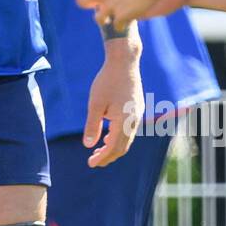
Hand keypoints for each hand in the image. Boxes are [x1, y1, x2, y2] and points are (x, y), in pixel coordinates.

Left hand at [74, 0, 177, 34]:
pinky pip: (117, 26)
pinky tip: (126, 19)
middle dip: (87, 2)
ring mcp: (111, 6)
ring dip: (103, 17)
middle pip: (80, 2)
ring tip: (109, 14)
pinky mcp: (123, 16)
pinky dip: (121, 24)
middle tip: (96, 1)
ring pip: (98, 19)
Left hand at [83, 32, 143, 167]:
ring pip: (127, 139)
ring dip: (114, 147)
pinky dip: (119, 137)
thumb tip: (88, 146)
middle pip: (123, 147)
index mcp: (124, 121)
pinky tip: (108, 135)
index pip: (114, 148)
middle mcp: (135, 121)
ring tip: (98, 151)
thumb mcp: (95, 104)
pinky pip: (130, 129)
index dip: (103, 158)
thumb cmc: (107, 81)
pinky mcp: (137, 109)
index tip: (91, 164)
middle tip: (93, 161)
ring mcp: (138, 115)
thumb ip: (92, 126)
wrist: (124, 62)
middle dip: (108, 156)